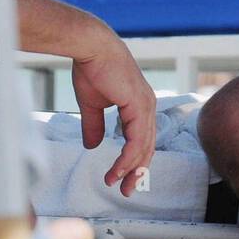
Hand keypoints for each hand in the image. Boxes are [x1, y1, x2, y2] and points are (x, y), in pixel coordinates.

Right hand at [71, 27, 156, 196]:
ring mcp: (146, 105)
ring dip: (130, 168)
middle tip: (125, 190)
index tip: (121, 179)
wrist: (91, 48)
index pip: (141, 140)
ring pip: (143, 146)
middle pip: (147, 147)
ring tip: (117, 183)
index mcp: (139, 105)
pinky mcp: (139, 105)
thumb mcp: (92, 105)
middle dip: (136, 171)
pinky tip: (119, 169)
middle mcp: (147, 106)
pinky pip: (137, 139)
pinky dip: (129, 157)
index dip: (133, 161)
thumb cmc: (92, 69)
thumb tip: (93, 145)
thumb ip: (95, 126)